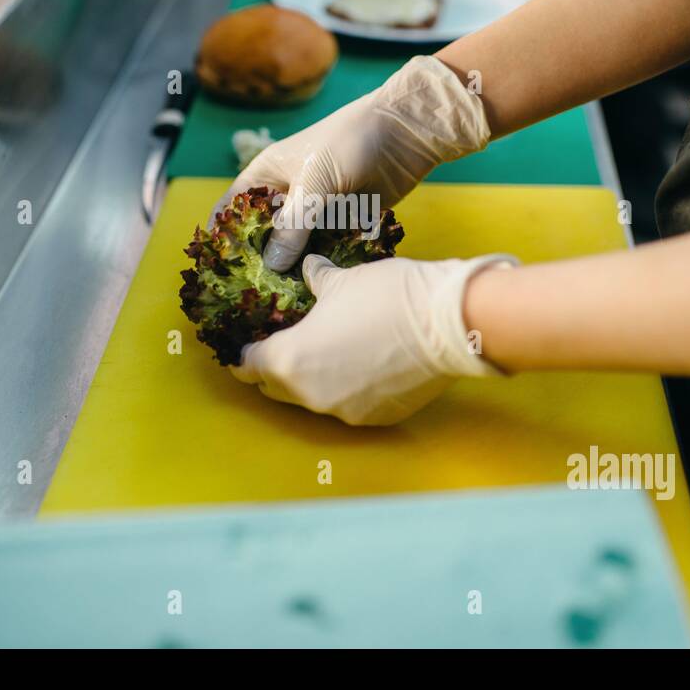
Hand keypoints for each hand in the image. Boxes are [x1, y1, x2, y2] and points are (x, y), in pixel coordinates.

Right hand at [211, 56, 490, 271]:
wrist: (407, 131)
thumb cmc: (350, 141)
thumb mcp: (315, 180)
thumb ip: (293, 223)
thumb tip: (272, 265)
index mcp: (269, 174)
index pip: (233, 208)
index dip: (222, 236)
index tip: (217, 269)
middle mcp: (289, 194)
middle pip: (265, 235)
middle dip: (261, 262)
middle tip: (255, 297)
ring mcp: (318, 210)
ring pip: (298, 248)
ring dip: (295, 269)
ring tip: (288, 301)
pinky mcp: (346, 222)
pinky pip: (329, 250)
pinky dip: (325, 265)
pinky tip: (321, 289)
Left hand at [231, 252, 517, 424]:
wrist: (447, 325)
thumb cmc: (385, 296)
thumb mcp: (341, 281)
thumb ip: (316, 281)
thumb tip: (310, 270)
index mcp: (291, 360)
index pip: (250, 365)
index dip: (244, 354)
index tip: (243, 348)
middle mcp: (311, 396)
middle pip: (277, 388)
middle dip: (274, 370)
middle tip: (280, 348)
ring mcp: (344, 412)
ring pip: (314, 399)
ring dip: (313, 380)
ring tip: (326, 354)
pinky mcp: (376, 419)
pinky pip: (349, 404)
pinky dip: (348, 388)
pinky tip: (361, 366)